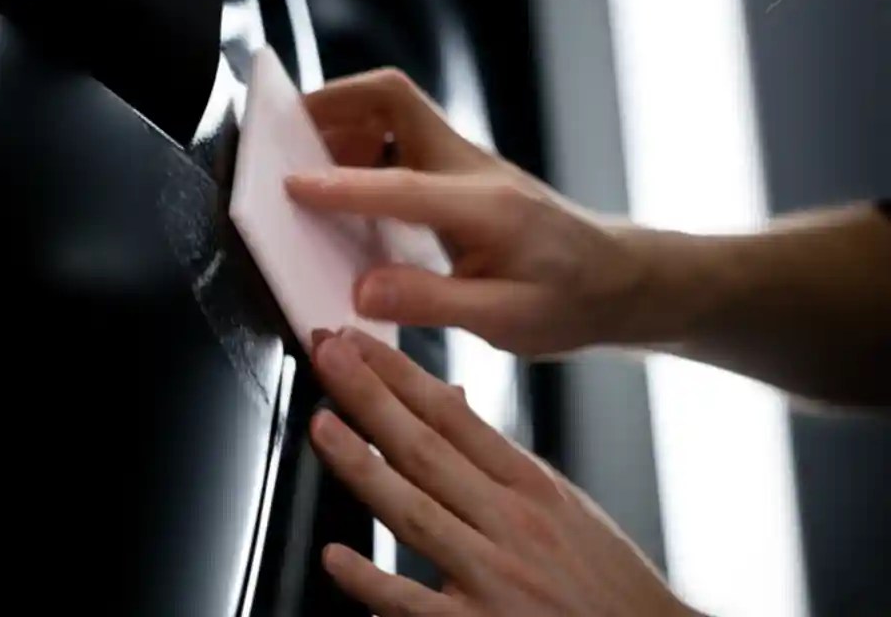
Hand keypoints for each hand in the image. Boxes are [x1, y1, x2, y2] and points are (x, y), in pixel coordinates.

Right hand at [286, 69, 652, 355]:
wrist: (618, 280)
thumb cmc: (570, 300)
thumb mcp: (507, 321)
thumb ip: (432, 303)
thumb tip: (363, 291)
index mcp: (486, 207)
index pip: (398, 184)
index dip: (338, 186)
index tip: (290, 186)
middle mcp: (472, 169)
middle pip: (394, 98)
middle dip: (333, 104)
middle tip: (285, 133)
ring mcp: (465, 163)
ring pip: (393, 110)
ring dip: (342, 122)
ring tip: (304, 160)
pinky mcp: (457, 172)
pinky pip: (398, 137)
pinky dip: (359, 146)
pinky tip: (344, 187)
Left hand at [309, 328, 693, 616]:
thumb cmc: (607, 585)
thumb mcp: (565, 506)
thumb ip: (500, 457)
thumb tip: (450, 398)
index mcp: (532, 487)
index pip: (453, 416)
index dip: (398, 374)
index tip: (356, 340)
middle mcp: (513, 525)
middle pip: (427, 450)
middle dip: (370, 397)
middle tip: (326, 353)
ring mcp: (496, 579)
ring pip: (415, 514)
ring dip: (363, 467)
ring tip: (322, 425)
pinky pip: (416, 605)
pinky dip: (373, 581)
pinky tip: (337, 557)